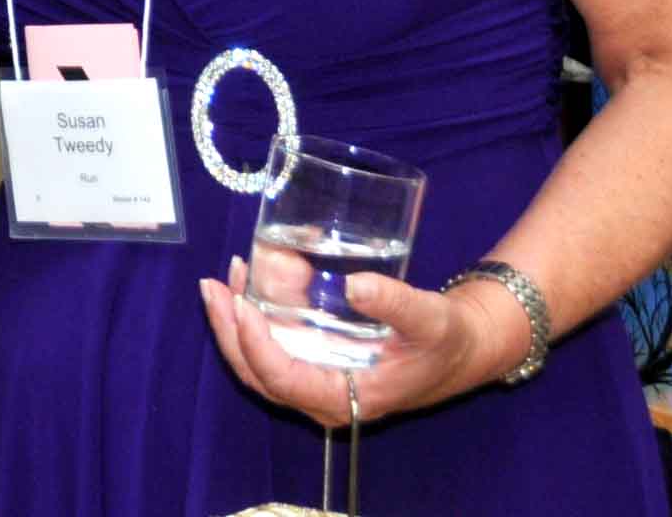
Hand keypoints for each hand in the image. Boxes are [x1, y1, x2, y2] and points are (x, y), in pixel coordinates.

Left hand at [197, 256, 520, 427]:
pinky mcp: (314, 358)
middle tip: (212, 286)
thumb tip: (355, 284)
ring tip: (227, 273)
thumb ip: (396, 304)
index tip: (241, 305)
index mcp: (344, 397)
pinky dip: (257, 311)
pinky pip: (274, 342)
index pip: (283, 379)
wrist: (460, 349)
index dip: (256, 344)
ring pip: (259, 357)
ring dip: (236, 318)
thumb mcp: (430, 319)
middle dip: (229, 330)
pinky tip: (251, 276)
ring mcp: (314, 377)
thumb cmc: (446, 340)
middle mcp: (320, 395)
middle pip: (257, 372)